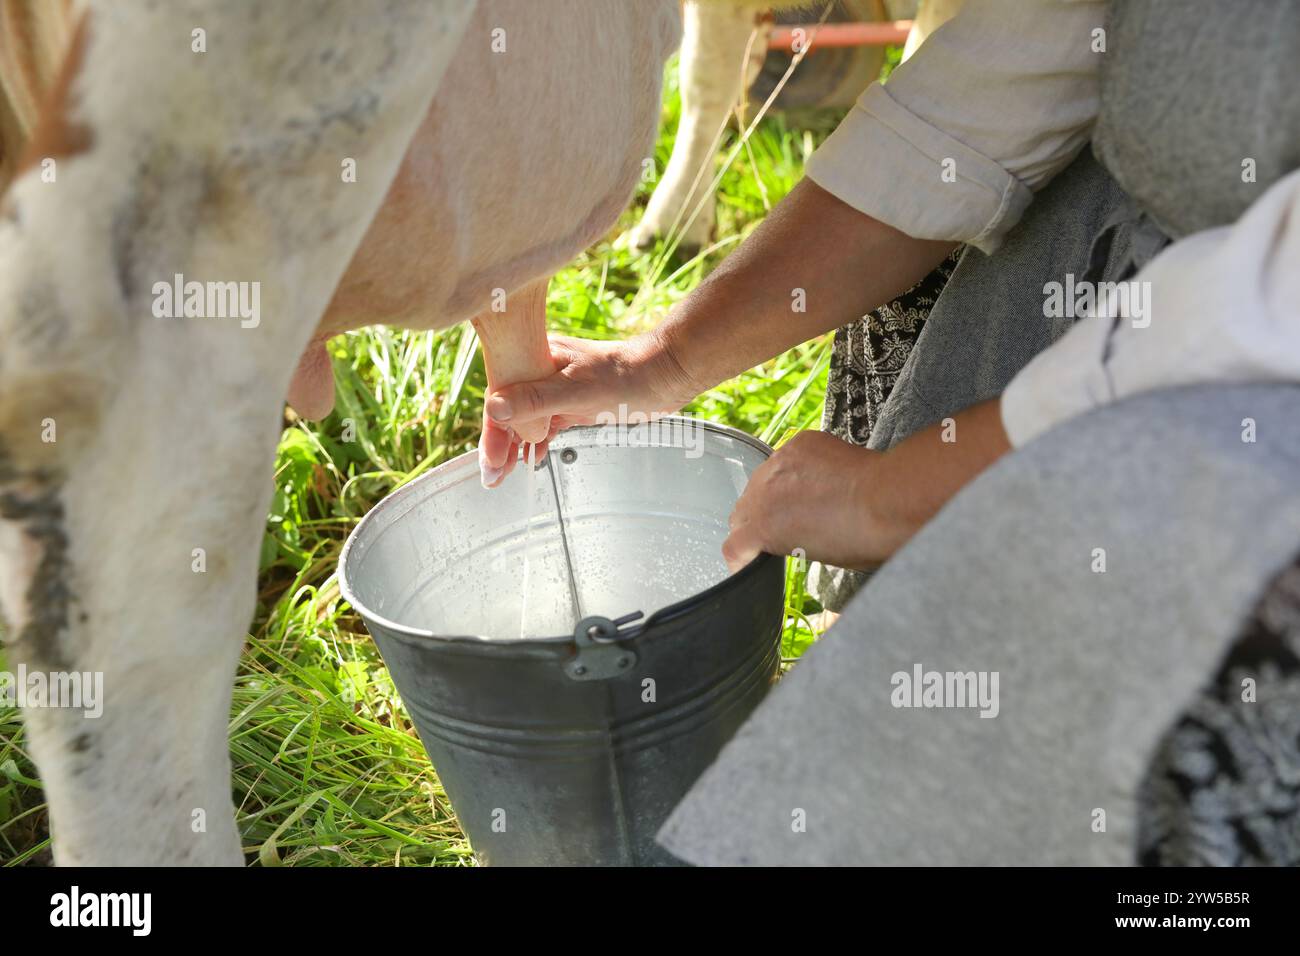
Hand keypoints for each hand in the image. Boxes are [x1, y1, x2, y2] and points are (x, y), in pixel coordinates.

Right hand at [478, 328, 696, 486]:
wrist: (662, 376)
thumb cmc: (625, 376)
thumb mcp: (577, 390)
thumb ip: (535, 400)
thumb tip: (495, 409)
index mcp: (535, 358)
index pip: (501, 396)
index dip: (493, 430)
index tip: (490, 460)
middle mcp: (540, 372)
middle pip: (509, 410)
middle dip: (499, 444)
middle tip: (492, 477)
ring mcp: (555, 389)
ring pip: (524, 421)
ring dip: (514, 447)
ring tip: (502, 475)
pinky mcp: (570, 404)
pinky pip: (543, 425)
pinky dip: (534, 442)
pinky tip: (528, 459)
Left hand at [723, 400, 1012, 571]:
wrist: (891, 498)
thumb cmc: (891, 490)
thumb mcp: (858, 473)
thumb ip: (836, 485)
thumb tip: (839, 508)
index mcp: (802, 447)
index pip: (776, 476)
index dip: (782, 501)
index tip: (798, 515)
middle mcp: (778, 463)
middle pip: (753, 495)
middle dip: (764, 516)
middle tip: (786, 539)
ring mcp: (766, 493)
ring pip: (742, 518)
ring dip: (755, 536)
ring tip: (772, 555)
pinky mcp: (763, 524)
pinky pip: (736, 546)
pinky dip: (742, 559)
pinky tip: (750, 569)